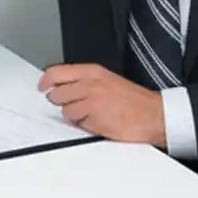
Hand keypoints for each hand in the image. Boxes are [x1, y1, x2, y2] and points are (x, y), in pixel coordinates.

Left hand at [38, 64, 165, 146]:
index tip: (42, 87)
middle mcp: (89, 84)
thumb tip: (62, 84)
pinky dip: (85, 125)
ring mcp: (91, 102)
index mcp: (92, 72)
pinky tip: (99, 122)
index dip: (45, 81)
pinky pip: (79, 124)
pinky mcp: (94, 119)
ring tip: (92, 114)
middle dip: (61, 102)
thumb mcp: (107, 80)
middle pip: (56, 94)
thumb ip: (84, 80)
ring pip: (66, 111)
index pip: (56, 72)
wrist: (155, 115)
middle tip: (73, 105)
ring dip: (74, 116)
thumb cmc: (134, 100)